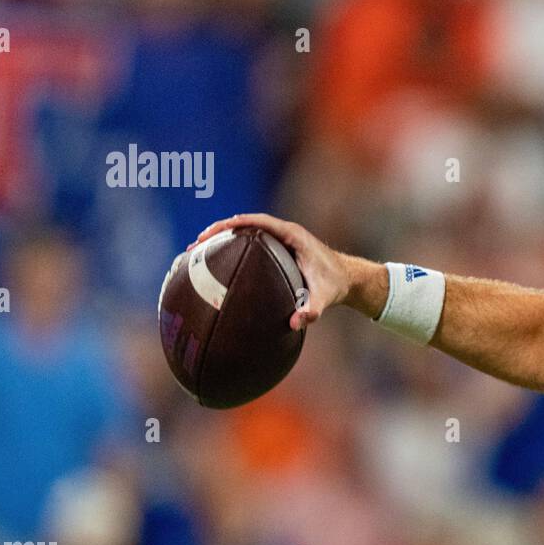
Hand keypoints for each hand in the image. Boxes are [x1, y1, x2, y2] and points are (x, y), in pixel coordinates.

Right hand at [191, 213, 349, 330]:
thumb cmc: (335, 285)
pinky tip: (216, 262)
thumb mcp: (325, 298)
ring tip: (197, 252)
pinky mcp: (279, 248)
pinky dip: (233, 247)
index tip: (213, 232)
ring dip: (222, 238)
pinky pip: (251, 242)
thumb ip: (312, 310)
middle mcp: (285, 233)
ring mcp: (281, 239)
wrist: (348, 278)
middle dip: (219, 230)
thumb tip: (295, 323)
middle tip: (195, 244)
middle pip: (246, 223)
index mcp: (293, 235)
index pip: (258, 222)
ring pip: (246, 231)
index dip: (234, 224)